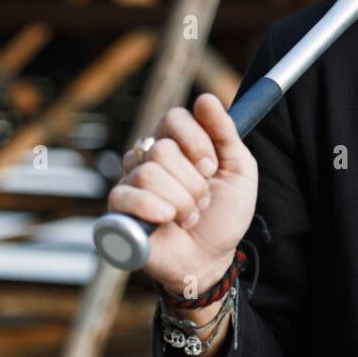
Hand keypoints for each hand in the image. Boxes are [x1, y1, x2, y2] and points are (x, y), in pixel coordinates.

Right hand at [106, 93, 258, 296]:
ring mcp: (131, 181)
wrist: (212, 258)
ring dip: (182, 201)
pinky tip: (167, 221)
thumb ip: (226, 132)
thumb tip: (206, 98)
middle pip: (164, 148)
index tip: (211, 167)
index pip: (175, 117)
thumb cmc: (224, 214)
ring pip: (150, 172)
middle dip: (194, 182)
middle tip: (202, 200)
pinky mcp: (117, 209)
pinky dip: (156, 210)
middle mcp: (150, 157)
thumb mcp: (239, 169)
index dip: (198, 142)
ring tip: (188, 216)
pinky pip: (126, 195)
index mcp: (177, 142)